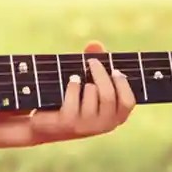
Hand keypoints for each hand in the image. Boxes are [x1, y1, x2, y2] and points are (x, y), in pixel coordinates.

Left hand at [0, 41, 136, 150]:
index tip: (115, 70)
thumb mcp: (85, 83)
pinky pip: (74, 98)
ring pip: (92, 95)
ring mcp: (86, 127)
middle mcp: (103, 126)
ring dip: (84, 81)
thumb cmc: (69, 100)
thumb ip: (93, 65)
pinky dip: (72, 86)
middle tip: (92, 61)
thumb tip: (95, 44)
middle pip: (109, 96)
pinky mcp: (68, 124)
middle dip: (101, 75)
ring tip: (76, 76)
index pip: (128, 102)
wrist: (43, 122)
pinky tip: (70, 81)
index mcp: (114, 118)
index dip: (123, 84)